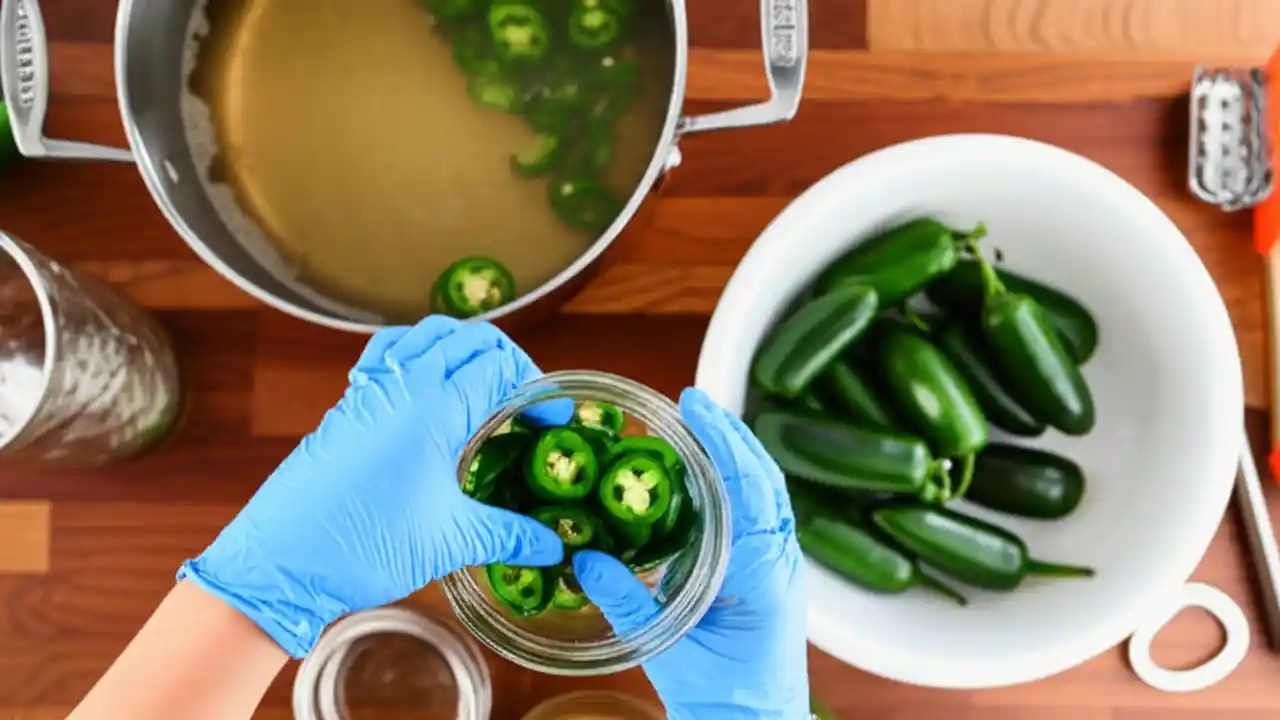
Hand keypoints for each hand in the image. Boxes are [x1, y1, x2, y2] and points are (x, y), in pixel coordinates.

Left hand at [179, 317, 563, 656]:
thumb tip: (551, 544)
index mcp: (435, 406)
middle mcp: (404, 384)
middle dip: (507, 359)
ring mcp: (371, 389)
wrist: (281, 561)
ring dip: (462, 348)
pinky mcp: (348, 404)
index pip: (502, 365)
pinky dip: (419, 354)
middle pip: (469, 337)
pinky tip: (426, 390)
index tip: (554, 421)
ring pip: (427, 335)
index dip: (537, 387)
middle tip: (525, 400)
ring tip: (483, 384)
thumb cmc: (365, 546)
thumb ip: (508, 535)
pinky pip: (390, 353)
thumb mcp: (449, 541)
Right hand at [574, 388, 809, 718]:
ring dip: (737, 452)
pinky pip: (761, 511)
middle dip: (730, 434)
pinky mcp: (771, 570)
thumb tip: (585, 559)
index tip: (695, 406)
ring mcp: (781, 563)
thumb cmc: (721, 696)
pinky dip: (738, 480)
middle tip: (692, 402)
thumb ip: (627, 601)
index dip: (723, 442)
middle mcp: (781, 560)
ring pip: (766, 491)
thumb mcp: (666, 647)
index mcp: (763, 572)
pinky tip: (711, 471)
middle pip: (764, 477)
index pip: (750, 489)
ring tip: (701, 423)